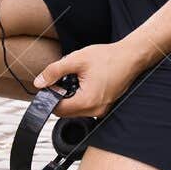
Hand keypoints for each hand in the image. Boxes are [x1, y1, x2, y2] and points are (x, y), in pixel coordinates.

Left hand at [32, 41, 147, 118]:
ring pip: (76, 110)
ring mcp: (102, 110)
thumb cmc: (108, 57)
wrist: (131, 56)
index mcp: (88, 101)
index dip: (50, 97)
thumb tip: (39, 82)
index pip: (58, 109)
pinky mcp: (105, 106)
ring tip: (76, 79)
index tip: (49, 85)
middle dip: (60, 97)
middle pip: (66, 112)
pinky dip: (81, 97)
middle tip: (62, 79)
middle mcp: (96, 110)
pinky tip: (85, 83)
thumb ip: (54, 71)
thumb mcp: (76, 59)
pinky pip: (86, 107)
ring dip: (70, 98)